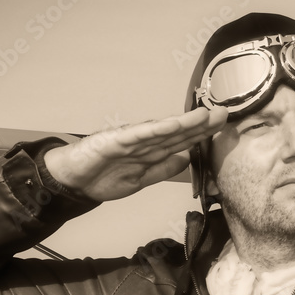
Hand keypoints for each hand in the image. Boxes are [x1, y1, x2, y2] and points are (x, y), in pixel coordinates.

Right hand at [43, 107, 227, 200]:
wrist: (70, 180)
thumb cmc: (102, 176)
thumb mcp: (141, 179)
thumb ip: (164, 169)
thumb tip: (187, 159)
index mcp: (151, 151)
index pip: (182, 140)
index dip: (202, 133)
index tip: (222, 126)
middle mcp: (144, 141)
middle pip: (178, 132)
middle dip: (201, 124)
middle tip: (224, 114)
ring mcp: (131, 139)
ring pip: (163, 130)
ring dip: (184, 123)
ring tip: (205, 116)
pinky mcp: (115, 140)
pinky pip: (140, 135)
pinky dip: (157, 129)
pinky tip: (174, 124)